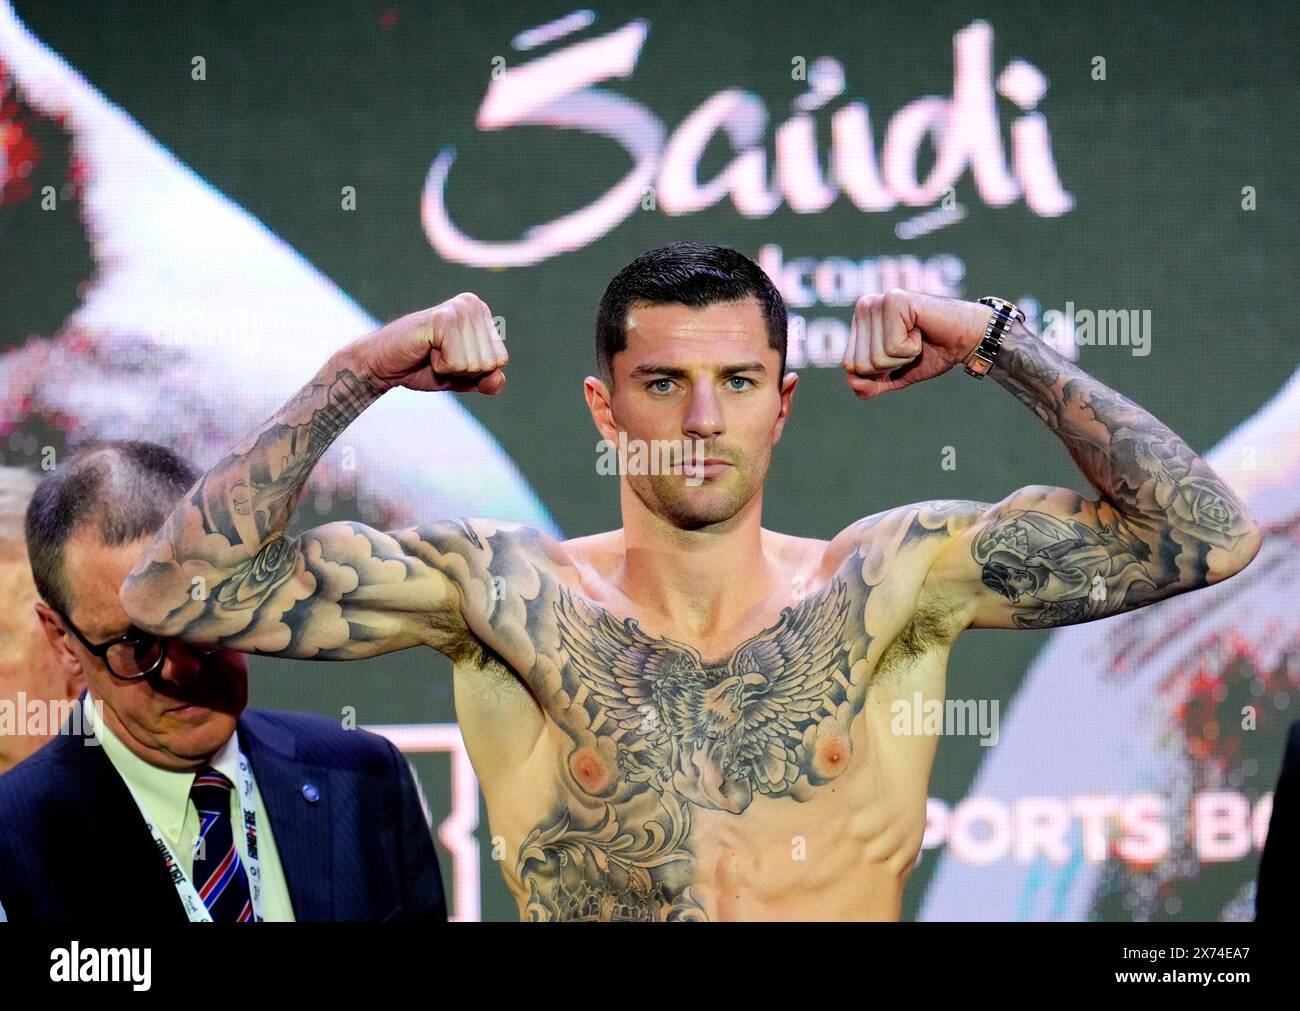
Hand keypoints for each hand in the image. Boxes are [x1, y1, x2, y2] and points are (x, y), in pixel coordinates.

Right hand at [356, 293, 507, 393]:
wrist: (383, 365)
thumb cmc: (423, 367)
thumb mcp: (464, 378)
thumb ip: (487, 381)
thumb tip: (498, 377)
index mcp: (482, 314)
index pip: (500, 360)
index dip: (475, 371)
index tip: (451, 358)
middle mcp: (473, 305)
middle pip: (490, 362)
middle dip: (463, 370)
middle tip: (438, 355)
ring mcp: (459, 309)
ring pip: (475, 363)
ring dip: (450, 367)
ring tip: (432, 352)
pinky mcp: (443, 319)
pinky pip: (457, 362)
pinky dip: (441, 366)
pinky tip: (427, 350)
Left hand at [843, 290, 989, 399]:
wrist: (967, 339)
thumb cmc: (932, 352)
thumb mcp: (895, 375)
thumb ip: (870, 385)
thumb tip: (853, 383)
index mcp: (860, 322)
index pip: (850, 366)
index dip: (880, 371)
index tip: (901, 352)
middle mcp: (864, 307)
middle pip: (860, 364)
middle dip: (891, 365)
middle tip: (912, 345)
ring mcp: (878, 301)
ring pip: (876, 357)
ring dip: (904, 356)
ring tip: (917, 336)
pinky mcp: (895, 300)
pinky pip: (893, 347)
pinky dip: (912, 347)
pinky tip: (921, 329)